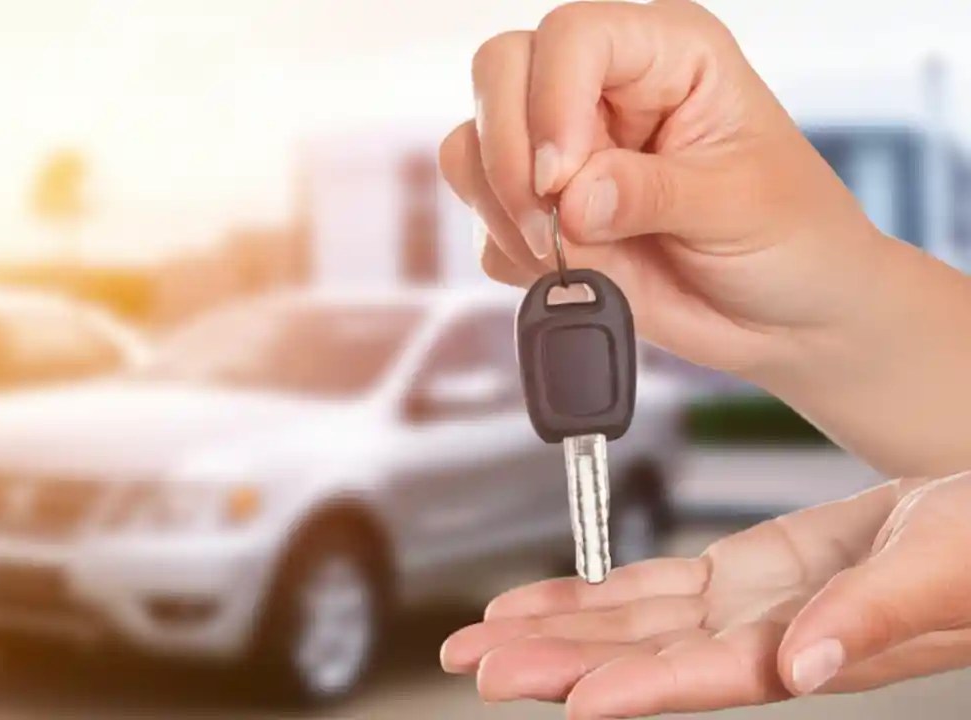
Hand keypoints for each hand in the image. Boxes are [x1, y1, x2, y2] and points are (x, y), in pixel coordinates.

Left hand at [439, 474, 970, 716]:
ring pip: (630, 624)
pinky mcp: (737, 574)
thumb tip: (808, 663)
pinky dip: (588, 593)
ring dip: (555, 630)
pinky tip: (535, 603)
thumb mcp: (942, 570)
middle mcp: (761, 638)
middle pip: (644, 658)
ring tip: (480, 639)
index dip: (641, 687)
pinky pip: (647, 586)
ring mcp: (741, 608)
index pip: (711, 676)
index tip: (572, 699)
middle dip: (559, 663)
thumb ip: (872, 617)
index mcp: (813, 648)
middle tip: (478, 665)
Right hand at [443, 0, 970, 478]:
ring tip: (570, 255)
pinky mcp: (539, 213)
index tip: (564, 180)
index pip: (571, 36)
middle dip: (509, 156)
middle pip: (499, 71)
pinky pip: (481, 221)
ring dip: (504, 210)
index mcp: (665, 53)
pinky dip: (513, 255)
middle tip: (554, 224)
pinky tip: (575, 274)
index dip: (552, 101)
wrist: (789, 320)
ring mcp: (563, 150)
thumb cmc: (793, 240)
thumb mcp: (739, 206)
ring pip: (471, 145)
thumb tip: (571, 198)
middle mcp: (601, 88)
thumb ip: (652, 193)